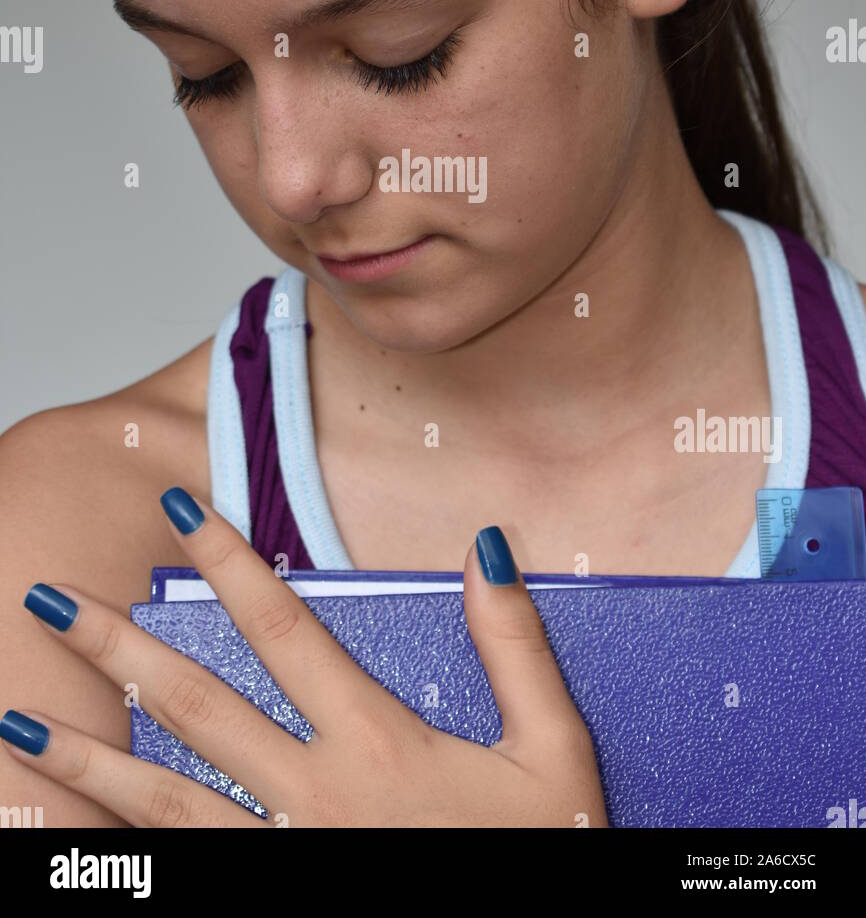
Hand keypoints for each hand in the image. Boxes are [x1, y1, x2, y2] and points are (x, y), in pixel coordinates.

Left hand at [0, 489, 608, 827]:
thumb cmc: (543, 866)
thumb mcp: (554, 754)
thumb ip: (516, 648)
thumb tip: (487, 550)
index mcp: (377, 743)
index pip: (285, 628)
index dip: (230, 562)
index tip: (181, 509)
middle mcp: (314, 796)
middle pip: (197, 707)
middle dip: (117, 650)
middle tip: (50, 603)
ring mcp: (282, 858)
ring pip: (162, 803)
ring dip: (85, 757)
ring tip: (16, 724)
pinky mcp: (271, 900)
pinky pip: (179, 873)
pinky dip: (119, 851)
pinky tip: (72, 831)